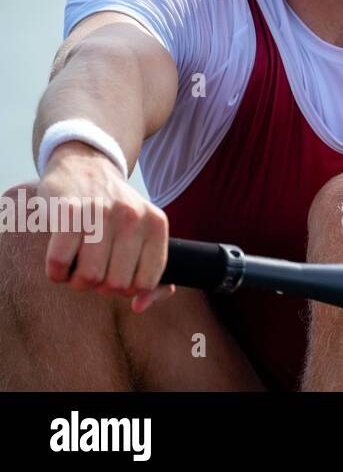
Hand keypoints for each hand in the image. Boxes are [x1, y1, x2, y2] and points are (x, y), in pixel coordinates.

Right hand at [38, 143, 173, 312]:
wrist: (87, 164)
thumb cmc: (116, 210)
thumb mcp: (145, 233)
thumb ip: (152, 274)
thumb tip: (140, 307)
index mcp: (157, 224)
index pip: (145, 282)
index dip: (126, 288)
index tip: (116, 273)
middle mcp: (133, 217)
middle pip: (114, 285)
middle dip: (99, 285)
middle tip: (94, 266)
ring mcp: (101, 213)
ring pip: (87, 278)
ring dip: (76, 280)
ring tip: (77, 262)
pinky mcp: (68, 213)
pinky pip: (58, 266)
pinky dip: (56, 272)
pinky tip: (61, 258)